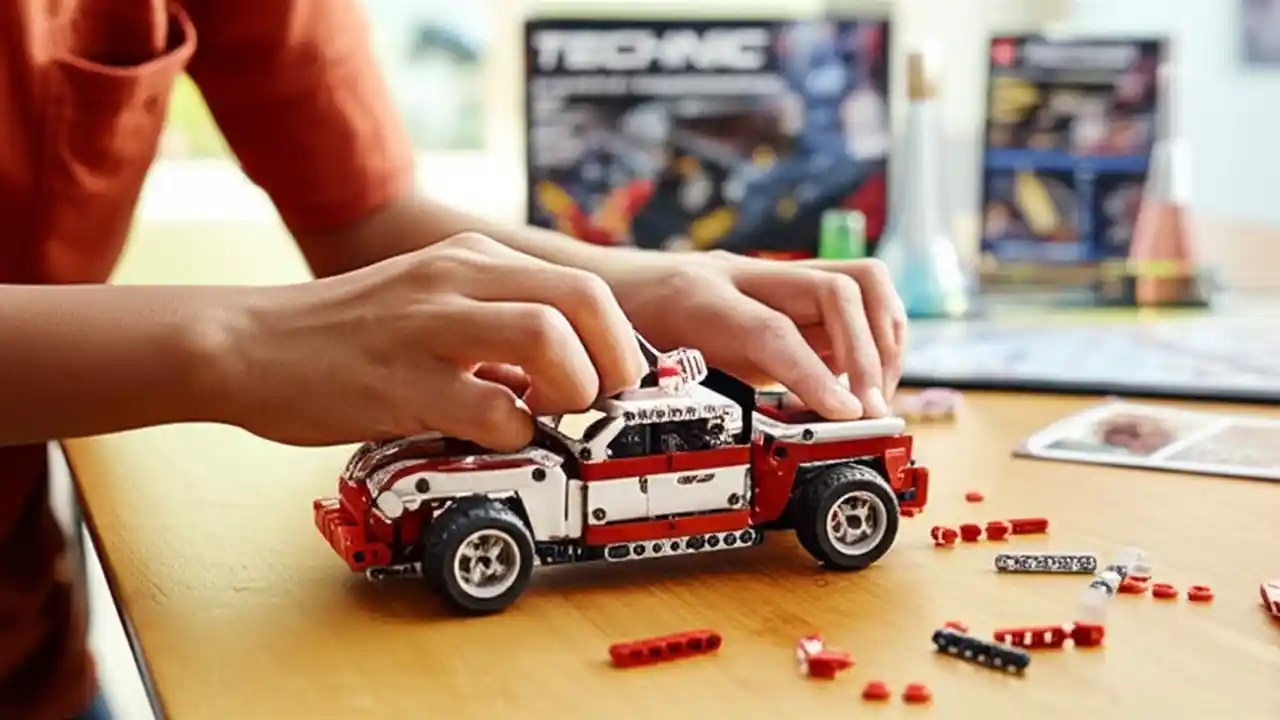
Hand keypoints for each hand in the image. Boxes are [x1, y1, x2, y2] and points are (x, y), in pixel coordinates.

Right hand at [212, 233, 647, 449]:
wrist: (245, 343)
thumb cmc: (343, 335)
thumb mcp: (430, 305)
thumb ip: (494, 331)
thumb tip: (564, 376)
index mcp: (472, 259)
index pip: (585, 284)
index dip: (620, 340)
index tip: (615, 380)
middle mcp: (457, 277)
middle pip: (584, 299)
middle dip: (614, 361)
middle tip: (598, 401)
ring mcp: (428, 325)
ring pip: (547, 337)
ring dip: (571, 387)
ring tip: (548, 414)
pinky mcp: (400, 380)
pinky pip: (491, 407)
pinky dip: (511, 431)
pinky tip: (490, 436)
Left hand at [600, 251, 906, 419]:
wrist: (609, 279)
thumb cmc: (618, 327)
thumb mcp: (639, 368)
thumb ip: (682, 398)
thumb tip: (726, 448)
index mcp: (701, 299)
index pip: (774, 332)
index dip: (817, 376)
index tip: (848, 416)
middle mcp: (746, 275)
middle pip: (840, 290)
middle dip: (870, 356)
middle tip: (870, 413)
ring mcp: (774, 275)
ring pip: (861, 281)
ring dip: (885, 340)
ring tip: (874, 395)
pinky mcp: (793, 288)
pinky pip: (857, 297)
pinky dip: (876, 337)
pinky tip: (860, 379)